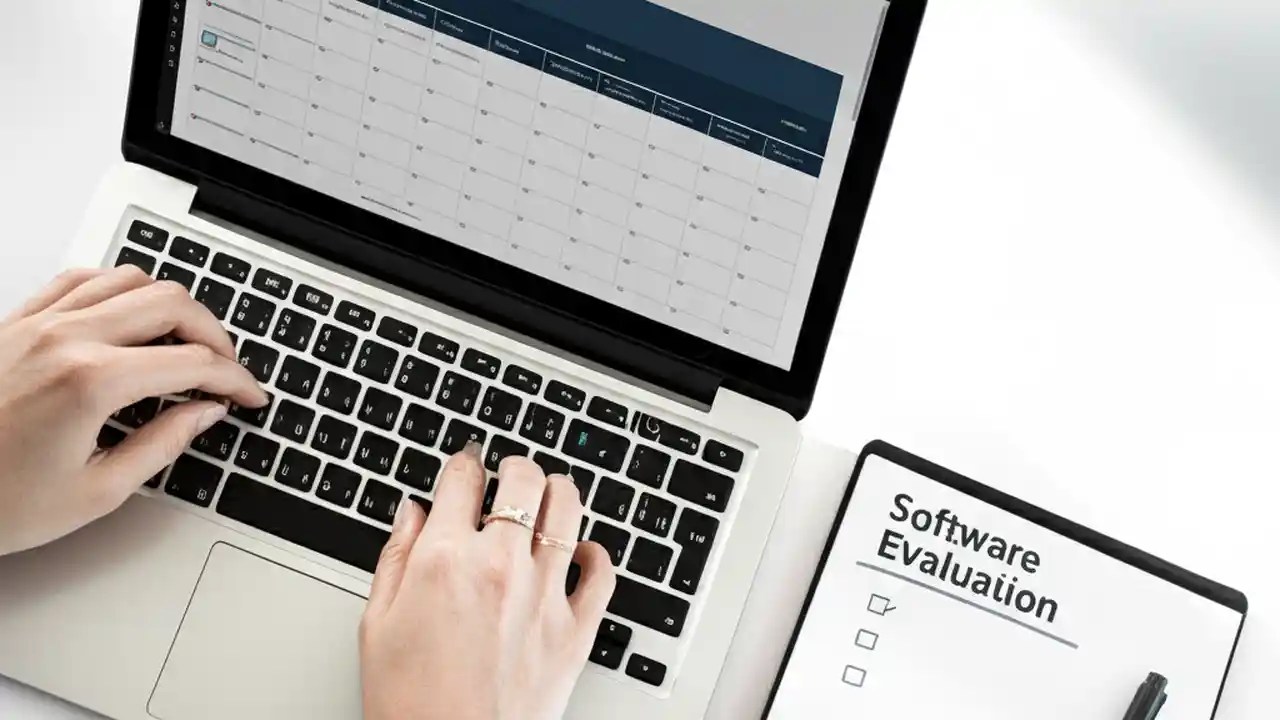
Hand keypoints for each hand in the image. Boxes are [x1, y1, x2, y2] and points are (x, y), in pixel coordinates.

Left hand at [0, 267, 268, 555]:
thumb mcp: (97, 492)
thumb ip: (163, 444)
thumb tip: (204, 413)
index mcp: (91, 382)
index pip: (193, 361)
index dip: (235, 380)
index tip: (248, 396)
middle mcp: (65, 338)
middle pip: (171, 304)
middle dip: (215, 335)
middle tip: (227, 368)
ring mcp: (37, 323)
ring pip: (130, 279)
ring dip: (172, 305)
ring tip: (187, 340)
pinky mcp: (15, 321)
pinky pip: (81, 279)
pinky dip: (120, 288)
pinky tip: (130, 314)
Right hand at [360, 446, 616, 719]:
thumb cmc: (410, 704)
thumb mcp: (377, 624)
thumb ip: (396, 557)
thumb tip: (413, 512)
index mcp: (445, 560)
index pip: (464, 477)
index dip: (464, 463)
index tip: (466, 465)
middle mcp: (500, 567)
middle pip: (525, 480)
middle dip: (515, 467)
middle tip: (509, 474)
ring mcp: (545, 595)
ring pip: (568, 509)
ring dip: (557, 492)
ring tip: (548, 495)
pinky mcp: (576, 630)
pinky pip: (603, 572)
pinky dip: (595, 553)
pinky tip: (581, 551)